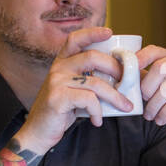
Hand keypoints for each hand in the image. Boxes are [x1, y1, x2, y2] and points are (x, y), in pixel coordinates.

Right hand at [12, 26, 134, 154]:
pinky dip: (99, 111)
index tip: (109, 32)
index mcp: (62, 63)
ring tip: (125, 106)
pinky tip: (98, 120)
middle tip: (128, 81)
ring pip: (95, 82)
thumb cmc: (61, 112)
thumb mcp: (74, 91)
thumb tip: (121, 79)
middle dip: (115, 68)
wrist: (38, 133)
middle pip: (92, 57)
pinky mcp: (58, 98)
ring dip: (115, 96)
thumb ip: (89, 80)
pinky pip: (89, 99)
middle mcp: (58, 68)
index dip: (92, 33)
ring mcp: (56, 82)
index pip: (75, 39)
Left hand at [135, 45, 165, 128]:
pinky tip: (160, 120)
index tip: (128, 70)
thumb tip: (118, 78)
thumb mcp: (158, 85)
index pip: (154, 51)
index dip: (140, 58)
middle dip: (147, 87)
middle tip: (143, 100)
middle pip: (160, 68)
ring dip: (154, 105)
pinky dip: (165, 113)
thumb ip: (142, 79)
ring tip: (149, 116)